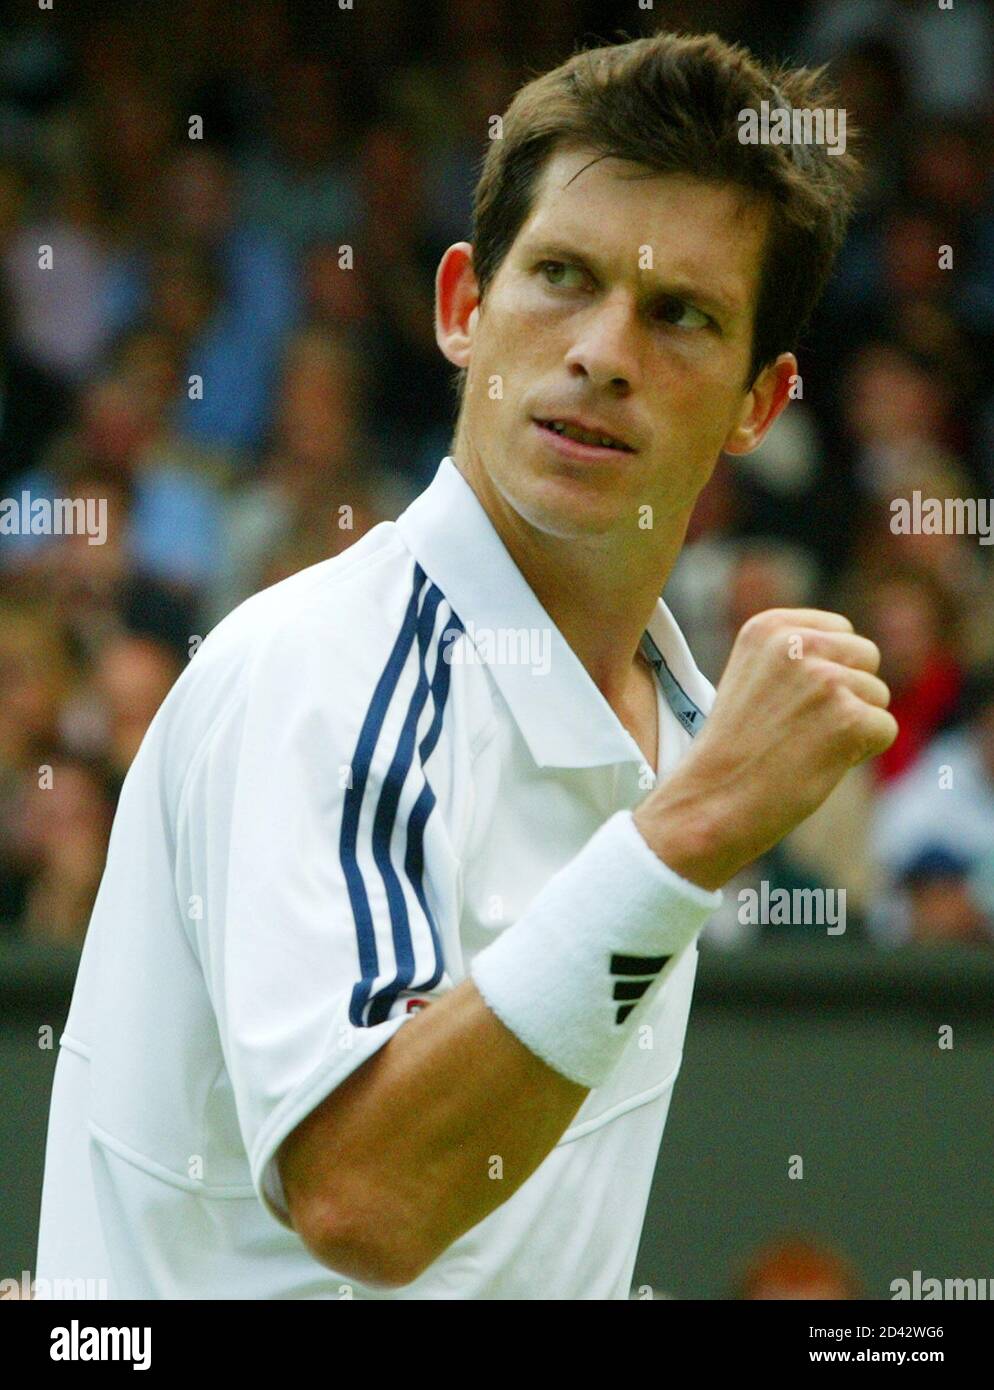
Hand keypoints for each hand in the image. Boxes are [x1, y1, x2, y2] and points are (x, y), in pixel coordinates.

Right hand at [634, 608, 897, 890]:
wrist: (711, 803)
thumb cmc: (734, 749)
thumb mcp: (755, 676)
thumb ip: (799, 655)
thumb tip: (859, 652)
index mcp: (769, 627)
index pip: (840, 631)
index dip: (827, 671)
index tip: (789, 703)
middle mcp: (797, 644)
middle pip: (866, 656)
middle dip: (847, 693)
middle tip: (799, 728)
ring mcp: (824, 680)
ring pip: (877, 695)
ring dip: (851, 725)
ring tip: (801, 747)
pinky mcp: (849, 718)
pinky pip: (884, 729)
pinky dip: (860, 752)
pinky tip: (817, 763)